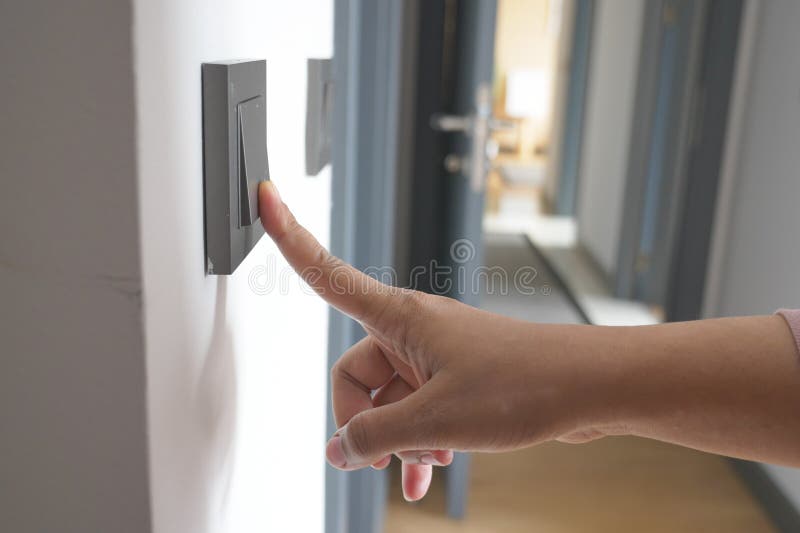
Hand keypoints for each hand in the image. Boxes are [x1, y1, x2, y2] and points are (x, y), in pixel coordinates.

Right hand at [258, 182, 604, 500]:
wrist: (588, 388)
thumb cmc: (524, 384)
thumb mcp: (435, 420)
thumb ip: (375, 437)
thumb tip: (339, 450)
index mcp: (399, 319)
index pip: (328, 273)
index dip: (291, 238)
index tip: (263, 197)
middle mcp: (412, 332)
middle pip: (354, 375)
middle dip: (364, 423)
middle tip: (386, 457)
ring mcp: (435, 356)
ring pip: (389, 401)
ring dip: (398, 439)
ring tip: (427, 463)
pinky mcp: (457, 379)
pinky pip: (419, 411)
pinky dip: (418, 443)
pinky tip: (427, 472)